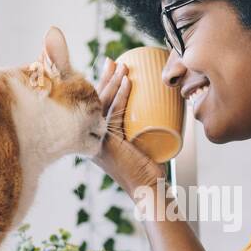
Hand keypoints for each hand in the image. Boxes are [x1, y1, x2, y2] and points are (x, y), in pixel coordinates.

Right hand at [91, 56, 165, 195]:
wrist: (148, 189)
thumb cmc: (148, 171)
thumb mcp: (139, 144)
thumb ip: (141, 129)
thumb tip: (158, 106)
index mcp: (95, 137)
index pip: (95, 105)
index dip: (100, 84)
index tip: (110, 68)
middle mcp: (91, 138)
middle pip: (95, 101)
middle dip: (104, 77)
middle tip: (113, 61)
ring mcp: (98, 141)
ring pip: (103, 103)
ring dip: (113, 81)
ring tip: (123, 66)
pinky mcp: (107, 144)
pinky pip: (113, 113)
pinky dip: (120, 96)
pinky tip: (126, 82)